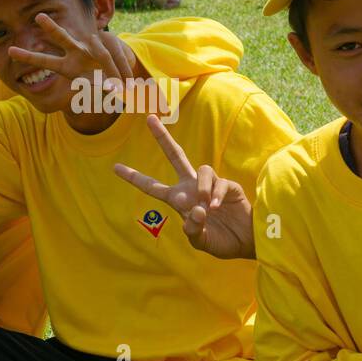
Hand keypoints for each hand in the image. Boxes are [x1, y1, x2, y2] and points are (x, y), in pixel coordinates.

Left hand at [7, 13, 138, 92]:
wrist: (119, 81)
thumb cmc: (98, 90)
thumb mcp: (91, 95)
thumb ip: (94, 92)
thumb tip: (109, 88)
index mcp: (67, 68)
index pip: (45, 61)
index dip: (28, 57)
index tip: (10, 51)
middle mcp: (76, 53)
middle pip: (62, 37)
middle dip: (51, 27)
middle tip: (38, 16)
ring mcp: (90, 48)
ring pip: (93, 41)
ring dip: (97, 54)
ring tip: (106, 74)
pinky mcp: (106, 44)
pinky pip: (109, 54)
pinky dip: (114, 66)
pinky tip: (119, 76)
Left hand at [114, 115, 253, 259]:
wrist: (246, 242)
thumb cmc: (221, 242)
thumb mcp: (201, 241)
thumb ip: (193, 229)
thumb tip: (195, 209)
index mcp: (179, 200)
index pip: (152, 187)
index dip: (134, 178)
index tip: (115, 168)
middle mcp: (191, 188)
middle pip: (175, 155)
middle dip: (162, 137)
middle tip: (149, 118)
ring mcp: (209, 184)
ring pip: (201, 169)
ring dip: (202, 189)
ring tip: (208, 208)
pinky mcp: (228, 185)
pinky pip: (218, 182)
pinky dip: (216, 194)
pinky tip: (216, 207)